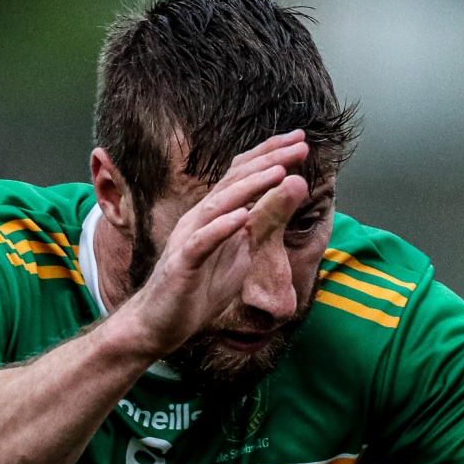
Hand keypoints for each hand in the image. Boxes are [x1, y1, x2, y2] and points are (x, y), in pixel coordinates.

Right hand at [111, 131, 310, 357]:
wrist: (161, 322)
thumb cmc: (200, 286)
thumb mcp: (242, 254)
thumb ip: (263, 225)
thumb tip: (286, 199)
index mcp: (216, 214)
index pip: (244, 176)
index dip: (271, 156)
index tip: (302, 141)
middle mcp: (201, 218)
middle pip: (235, 181)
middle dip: (269, 161)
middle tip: (300, 144)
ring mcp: (190, 238)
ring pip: (219, 204)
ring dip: (250, 186)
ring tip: (279, 172)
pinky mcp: (182, 264)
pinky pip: (202, 241)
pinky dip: (222, 227)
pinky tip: (242, 216)